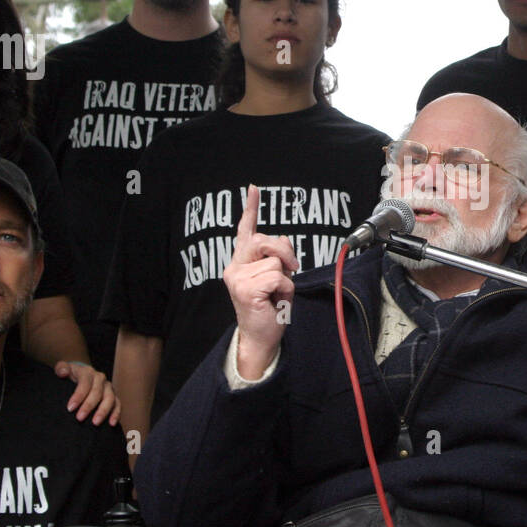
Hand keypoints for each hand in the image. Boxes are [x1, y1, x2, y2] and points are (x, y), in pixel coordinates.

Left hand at [55, 360, 119, 425]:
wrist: (79, 375)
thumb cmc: (69, 375)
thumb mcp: (62, 368)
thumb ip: (61, 368)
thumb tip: (63, 372)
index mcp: (87, 372)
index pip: (84, 383)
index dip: (78, 396)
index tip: (70, 408)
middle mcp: (100, 378)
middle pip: (97, 392)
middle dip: (89, 406)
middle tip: (79, 418)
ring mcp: (108, 387)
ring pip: (110, 398)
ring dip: (103, 411)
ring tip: (95, 423)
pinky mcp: (113, 396)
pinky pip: (117, 404)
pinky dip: (116, 414)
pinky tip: (111, 424)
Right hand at [225, 185, 298, 378]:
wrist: (261, 337)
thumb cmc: (268, 309)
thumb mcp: (277, 278)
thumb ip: (276, 257)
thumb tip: (284, 239)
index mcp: (242, 263)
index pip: (245, 231)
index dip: (251, 209)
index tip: (253, 189)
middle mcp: (235, 268)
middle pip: (264, 241)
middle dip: (283, 252)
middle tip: (292, 268)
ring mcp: (238, 279)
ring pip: (275, 262)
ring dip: (285, 279)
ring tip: (276, 295)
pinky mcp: (245, 290)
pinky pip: (278, 278)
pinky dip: (284, 290)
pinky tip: (275, 301)